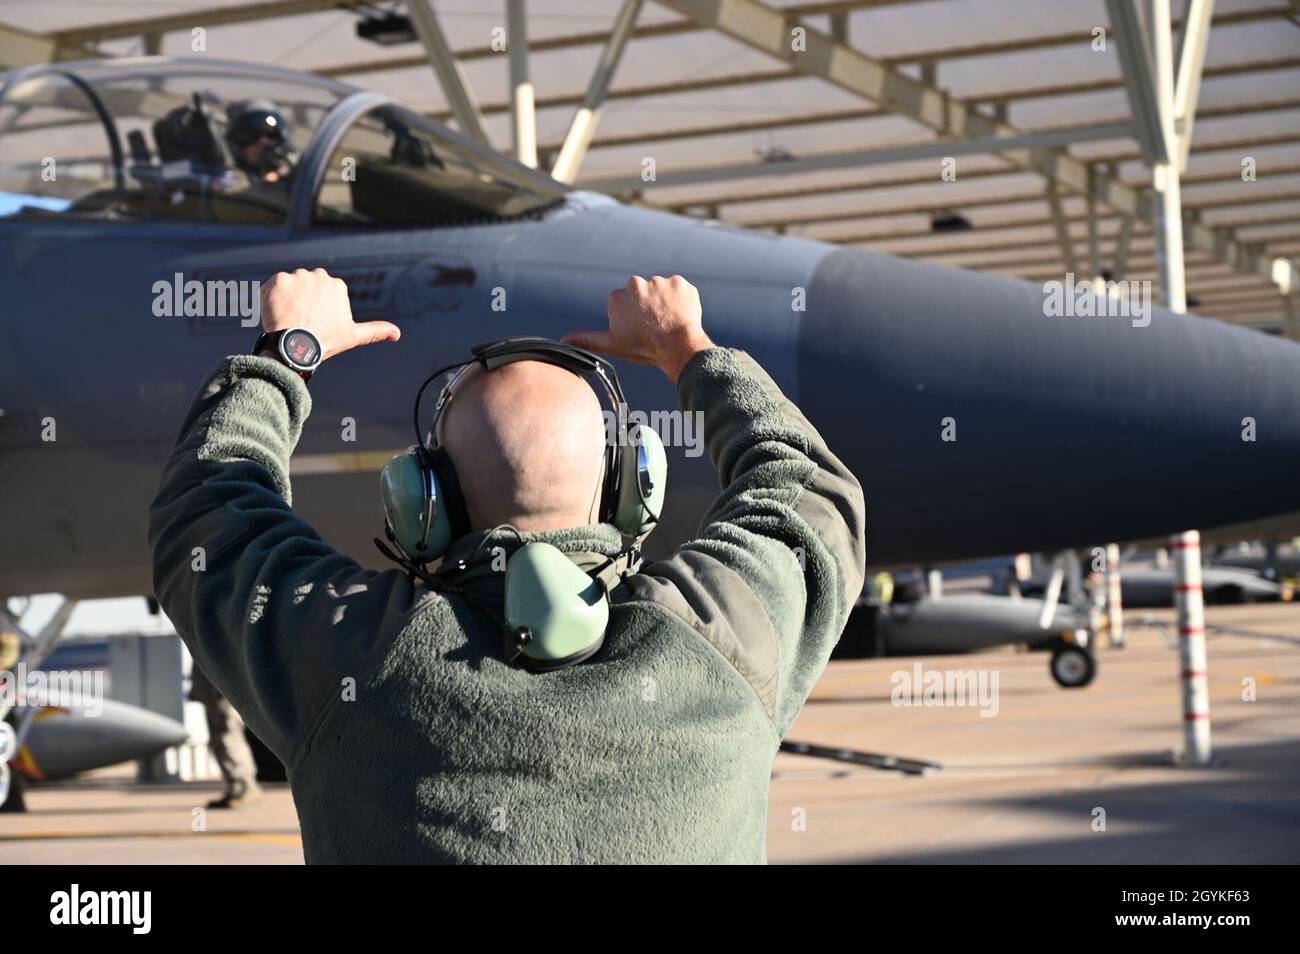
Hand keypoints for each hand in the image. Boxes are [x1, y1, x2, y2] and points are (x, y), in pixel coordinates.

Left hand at [259, 268, 399, 360]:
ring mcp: (298, 276)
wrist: (296, 345)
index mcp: (337, 285)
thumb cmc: (325, 341)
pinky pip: (271, 287)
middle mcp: (319, 275)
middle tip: (299, 322)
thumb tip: (397, 334)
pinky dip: (271, 300)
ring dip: (285, 300)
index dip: (315, 310)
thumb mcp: (353, 335)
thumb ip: (375, 330)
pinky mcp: (278, 280)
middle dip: (300, 302)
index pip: (320, 294)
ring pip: (288, 288)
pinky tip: (276, 314)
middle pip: (304, 287)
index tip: (312, 323)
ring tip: (287, 320)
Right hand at [563, 275, 712, 382]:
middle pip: (642, 295)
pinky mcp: (680, 283)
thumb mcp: (612, 345)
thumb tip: (563, 340)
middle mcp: (636, 283)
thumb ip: (588, 339)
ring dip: (664, 304)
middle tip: (654, 326)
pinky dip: (681, 300)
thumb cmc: (643, 347)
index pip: (624, 304)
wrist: (677, 346)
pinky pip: (679, 290)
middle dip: (647, 307)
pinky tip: (680, 315)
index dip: (633, 319)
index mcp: (617, 296)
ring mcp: (660, 281)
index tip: (640, 330)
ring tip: (668, 322)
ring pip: (661, 292)